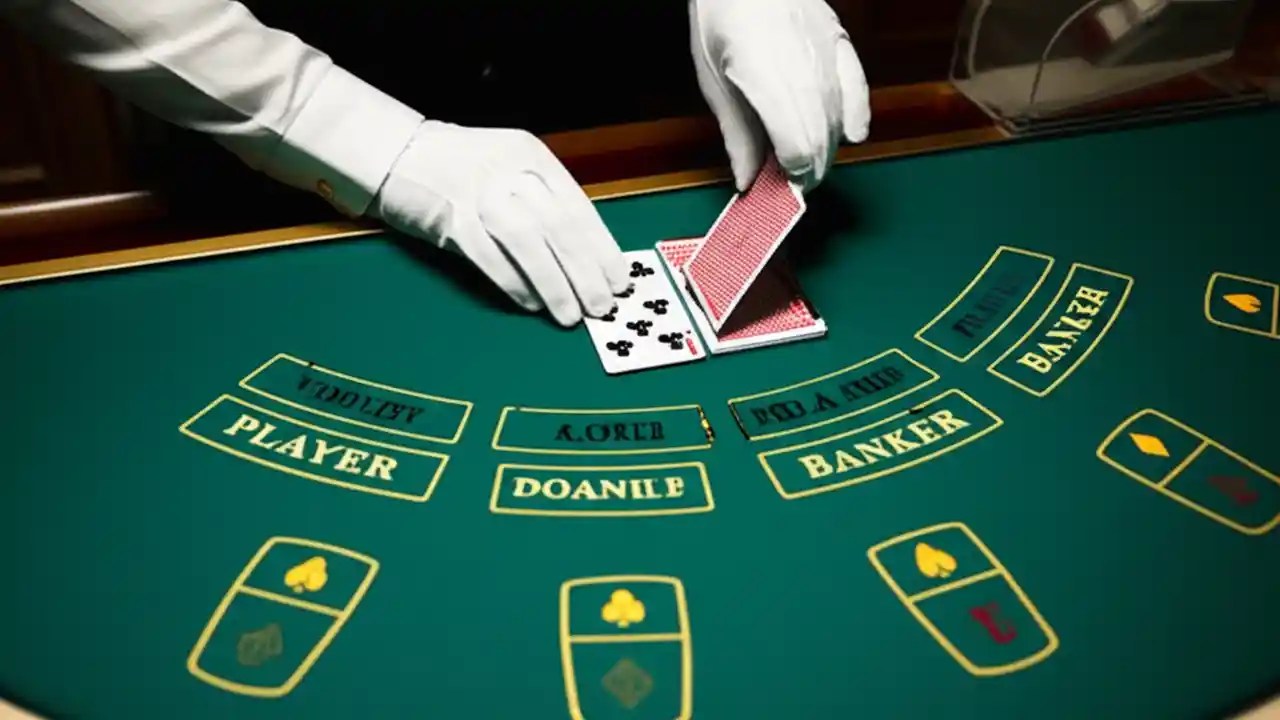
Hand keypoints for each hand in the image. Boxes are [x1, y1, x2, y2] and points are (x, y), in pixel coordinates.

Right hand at [371, 121, 630, 326]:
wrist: (397, 152)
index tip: (620, 280)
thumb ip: (544, 204)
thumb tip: (585, 257)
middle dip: (585, 273)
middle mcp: (509, 170)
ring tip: (570, 315)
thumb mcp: (511, 169)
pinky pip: (490, 257)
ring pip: (528, 243)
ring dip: (554, 284)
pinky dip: (514, 283)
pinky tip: (531, 304)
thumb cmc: (463, 169)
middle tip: (601, 307)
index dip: (602, 248)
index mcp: (532, 156)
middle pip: (558, 227)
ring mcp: (478, 193)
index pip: (578, 207)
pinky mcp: (450, 218)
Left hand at [689, 0, 870, 191]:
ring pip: (840, 120)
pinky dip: (856, 118)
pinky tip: (852, 136)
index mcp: (764, 76)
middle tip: (791, 183)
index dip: (791, 175)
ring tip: (807, 160)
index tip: (778, 189)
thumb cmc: (722, 14)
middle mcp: (803, 68)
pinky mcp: (842, 44)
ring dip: (827, 149)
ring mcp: (827, 54)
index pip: (797, 145)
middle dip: (810, 171)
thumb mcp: (712, 77)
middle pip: (822, 139)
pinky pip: (859, 90)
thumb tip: (747, 179)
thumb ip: (736, 132)